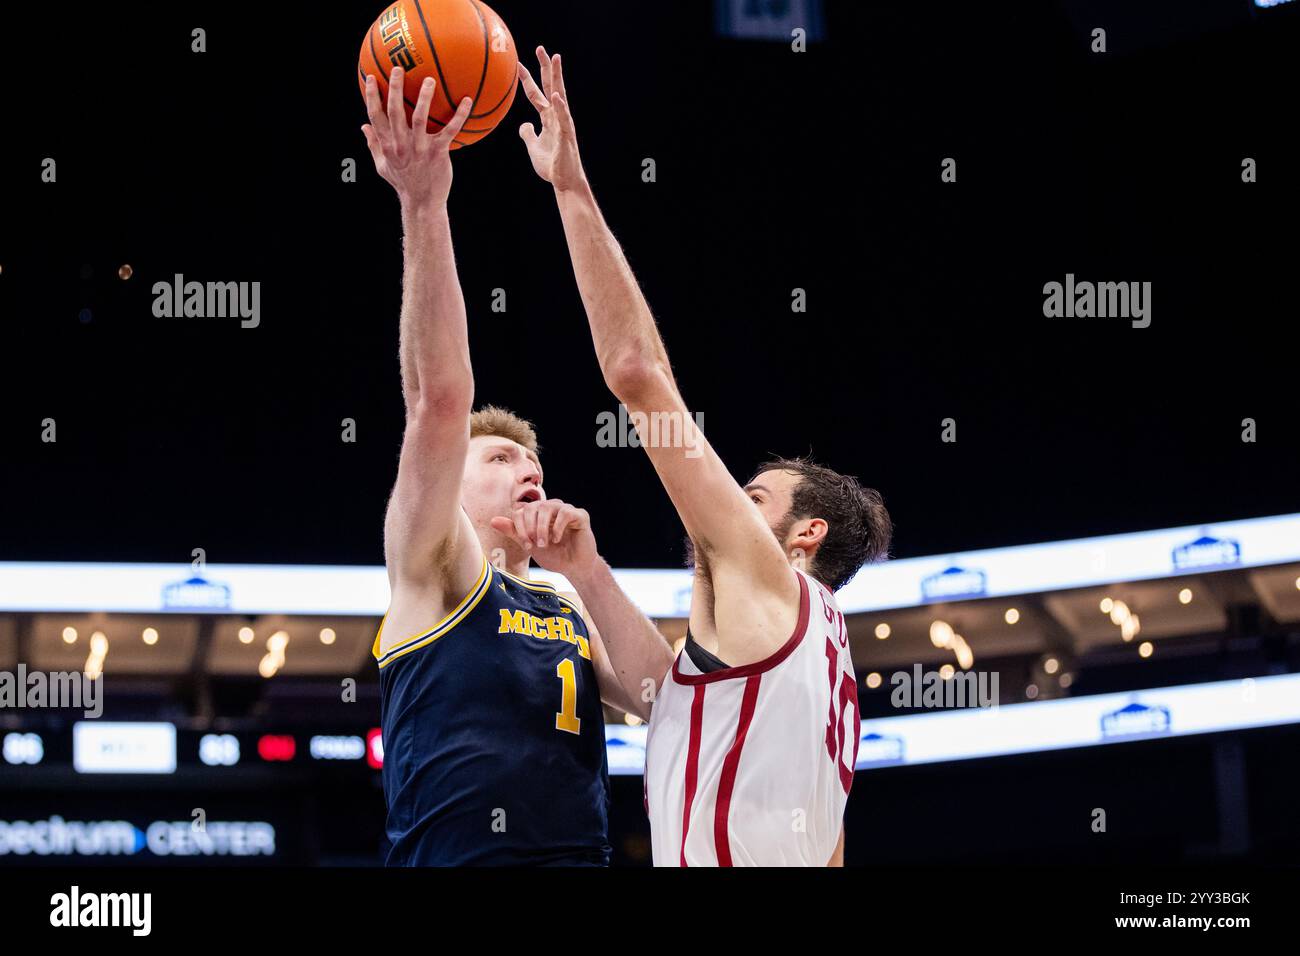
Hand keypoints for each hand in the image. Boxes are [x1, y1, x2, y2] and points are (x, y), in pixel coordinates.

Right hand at [361, 69, 472, 207]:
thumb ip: (373, 145)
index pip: (375, 116)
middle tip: (398, 68)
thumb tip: (363, 126)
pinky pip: (450, 130)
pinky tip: (468, 100)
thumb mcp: (383, 166)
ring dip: (424, 97)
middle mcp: (401, 145)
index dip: (372, 96)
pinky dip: (460, 115)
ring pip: (420, 118)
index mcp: (387, 145)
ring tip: (429, 79)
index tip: (371, 77)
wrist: (422, 203)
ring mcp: (419, 149)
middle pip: (395, 111)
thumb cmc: (403, 183)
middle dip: (395, 88)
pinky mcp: (438, 154)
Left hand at [490, 498, 597, 578]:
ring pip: (547, 507)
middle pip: (533, 507)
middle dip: (530, 527)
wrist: (574, 568)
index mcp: (538, 514)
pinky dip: (558, 527)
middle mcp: (552, 507)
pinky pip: (565, 512)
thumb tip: (493, 520)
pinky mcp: (580, 515)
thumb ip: (514, 532)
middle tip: (534, 545)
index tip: (526, 545)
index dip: (520, 526)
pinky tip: (557, 539)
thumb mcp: (530, 545)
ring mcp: (566, 509)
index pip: (521, 510)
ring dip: (542, 527)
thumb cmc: (553, 556)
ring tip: (544, 543)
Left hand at [518, 47, 585, 191]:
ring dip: (557, 77)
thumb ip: (528, 134)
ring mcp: (563, 124)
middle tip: (541, 49)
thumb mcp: (533, 147)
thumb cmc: (551, 166)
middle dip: (545, 67)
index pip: (535, 94)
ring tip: (555, 59)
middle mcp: (556, 116)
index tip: (518, 64)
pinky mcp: (566, 135)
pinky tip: (555, 95)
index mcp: (548, 118)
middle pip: (550, 86)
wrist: (564, 182)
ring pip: (559, 95)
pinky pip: (562, 118)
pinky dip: (559, 106)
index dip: (527, 80)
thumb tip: (523, 124)